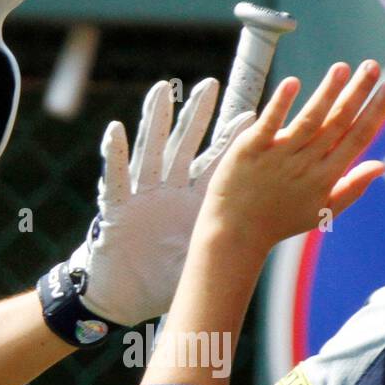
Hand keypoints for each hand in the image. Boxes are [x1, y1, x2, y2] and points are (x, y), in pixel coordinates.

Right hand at [66, 79, 254, 326]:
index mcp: (193, 201)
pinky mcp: (118, 210)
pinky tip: (116, 131)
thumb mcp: (204, 253)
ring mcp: (143, 196)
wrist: (126, 298)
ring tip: (162, 92)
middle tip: (210, 85)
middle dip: (196, 117)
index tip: (251, 112)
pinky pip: (116, 179)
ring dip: (155, 122)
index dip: (230, 138)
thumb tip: (269, 230)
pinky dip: (115, 156)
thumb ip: (229, 234)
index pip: (216, 162)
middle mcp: (170, 191)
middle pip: (185, 145)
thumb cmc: (164, 278)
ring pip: (150, 151)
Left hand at [201, 60, 384, 251]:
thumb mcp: (322, 212)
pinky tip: (294, 82)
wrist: (236, 233)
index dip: (375, 112)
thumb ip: (353, 188)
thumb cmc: (280, 221)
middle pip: (337, 123)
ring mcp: (278, 156)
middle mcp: (306, 164)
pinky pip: (269, 124)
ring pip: (308, 120)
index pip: (357, 138)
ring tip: (342, 68)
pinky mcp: (251, 149)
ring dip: (326, 93)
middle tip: (373, 65)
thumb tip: (381, 165)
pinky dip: (281, 104)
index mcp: (326, 177)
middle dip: (357, 93)